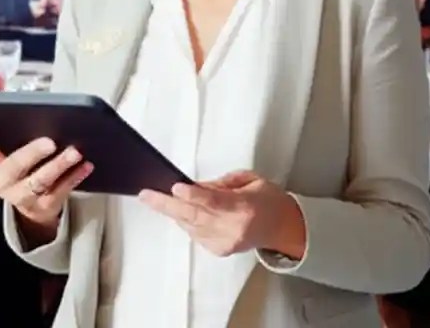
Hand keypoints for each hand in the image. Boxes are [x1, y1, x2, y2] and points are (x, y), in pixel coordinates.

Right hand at [0, 120, 92, 242]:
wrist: (28, 207)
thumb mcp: (2, 158)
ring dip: (59, 166)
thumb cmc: (16, 173)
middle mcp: (7, 185)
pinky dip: (74, 177)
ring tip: (74, 152)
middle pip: (17, 167)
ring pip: (42, 181)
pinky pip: (61, 191)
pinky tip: (86, 165)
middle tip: (50, 142)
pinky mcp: (46, 206)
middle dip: (33, 153)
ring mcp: (26, 198)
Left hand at [139, 171, 306, 258]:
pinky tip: (184, 211)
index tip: (176, 188)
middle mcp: (234, 229)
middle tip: (146, 195)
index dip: (194, 196)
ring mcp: (225, 243)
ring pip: (190, 226)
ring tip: (158, 197)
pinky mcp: (219, 250)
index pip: (215, 203)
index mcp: (245, 207)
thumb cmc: (267, 200)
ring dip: (174, 211)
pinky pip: (194, 233)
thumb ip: (221, 184)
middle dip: (167, 205)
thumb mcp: (249, 180)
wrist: (282, 227)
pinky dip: (187, 221)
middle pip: (195, 216)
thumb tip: (194, 187)